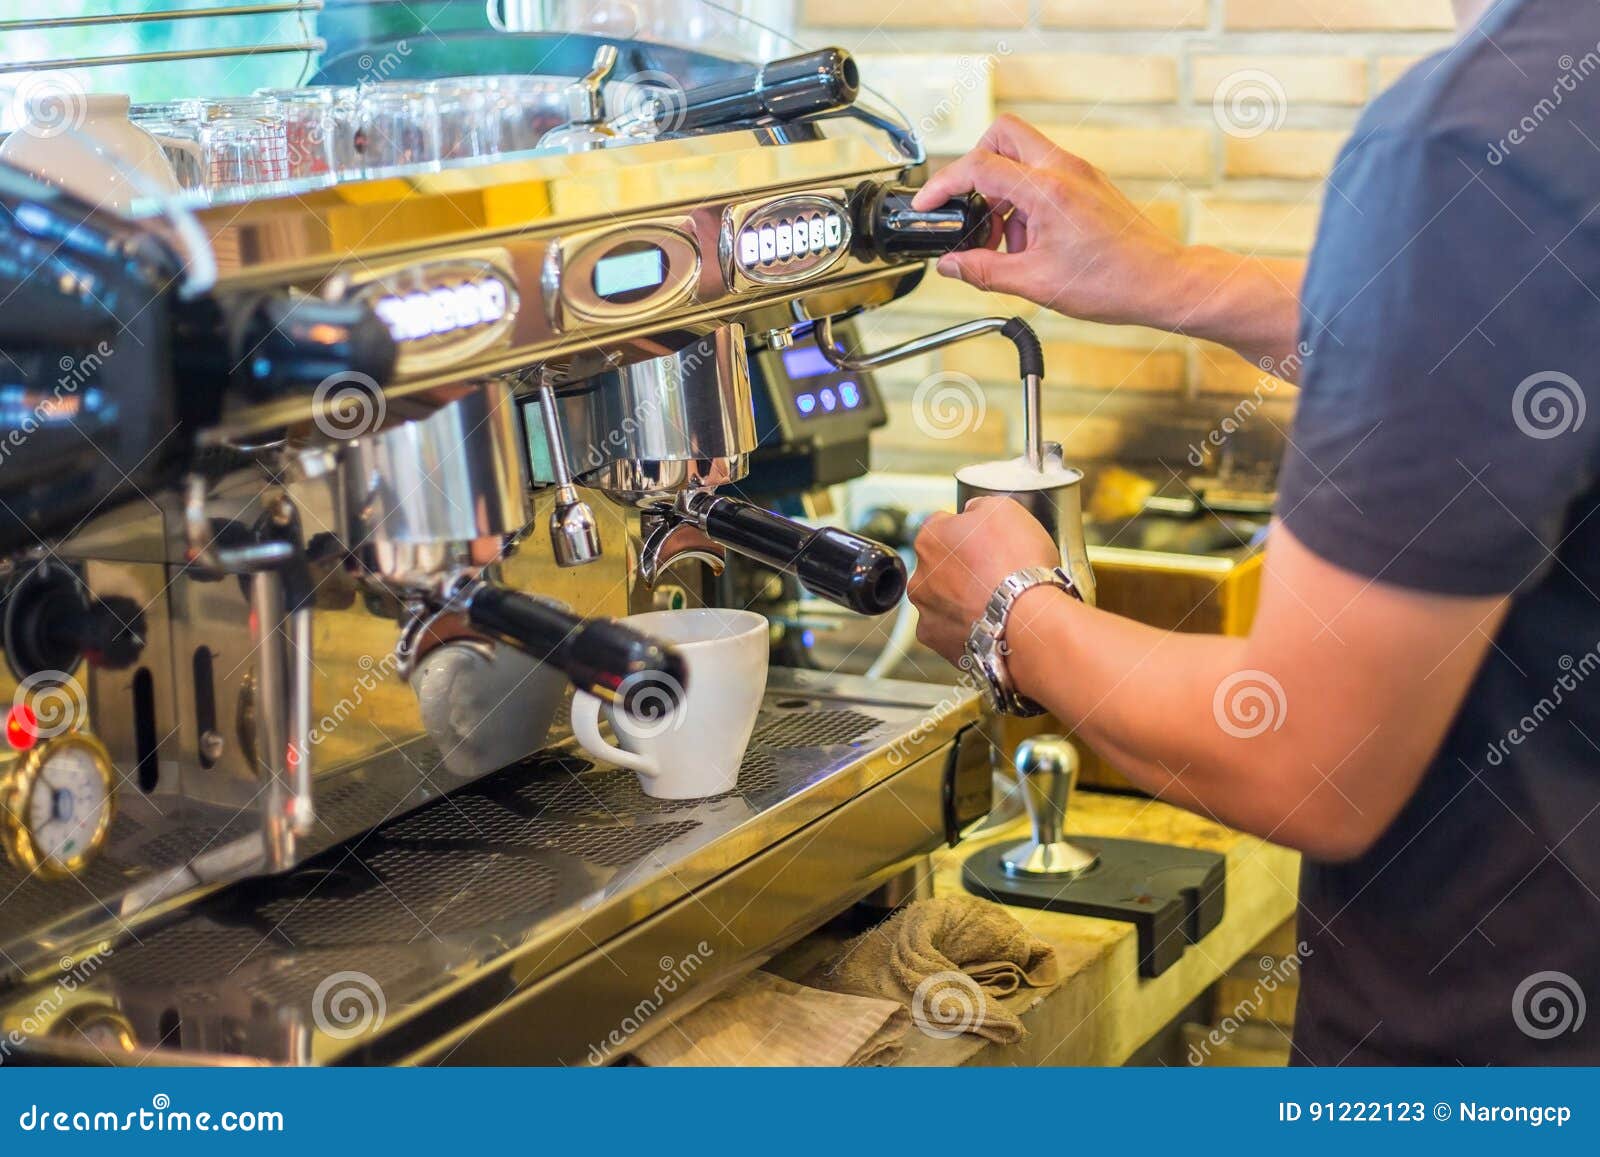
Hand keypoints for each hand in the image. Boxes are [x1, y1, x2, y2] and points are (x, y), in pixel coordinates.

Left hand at [908, 497, 1062, 664]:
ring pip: (944, 601)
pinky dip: (968, 628)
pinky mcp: (939, 642)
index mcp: (930, 538)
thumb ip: (979, 507)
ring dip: (963, 600)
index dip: (967, 533)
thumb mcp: (1005, 509)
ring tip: (997, 603)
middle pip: (940, 567)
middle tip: (995, 574)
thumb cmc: (1017, 564)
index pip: (942, 527)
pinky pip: (952, 630)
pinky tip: (991, 623)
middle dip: (962, 569)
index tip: (985, 542)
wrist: (1029, 620)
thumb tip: (972, 511)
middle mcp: (921, 576)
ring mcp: (927, 612)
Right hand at [913, 115, 1190, 327]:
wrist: (1160, 282)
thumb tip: (952, 265)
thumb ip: (984, 270)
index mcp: (1048, 191)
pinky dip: (1023, 200)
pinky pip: (1042, 175)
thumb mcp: (1035, 283)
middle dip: (975, 165)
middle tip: (970, 206)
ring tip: (1003, 238)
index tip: (930, 204)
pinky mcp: (1086, 183)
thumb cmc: (1113, 281)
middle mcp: (1064, 170)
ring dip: (1001, 190)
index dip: (944, 184)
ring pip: (1021, 154)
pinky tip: (1027, 239)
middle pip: (1002, 134)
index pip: (980, 166)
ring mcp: (1078, 173)